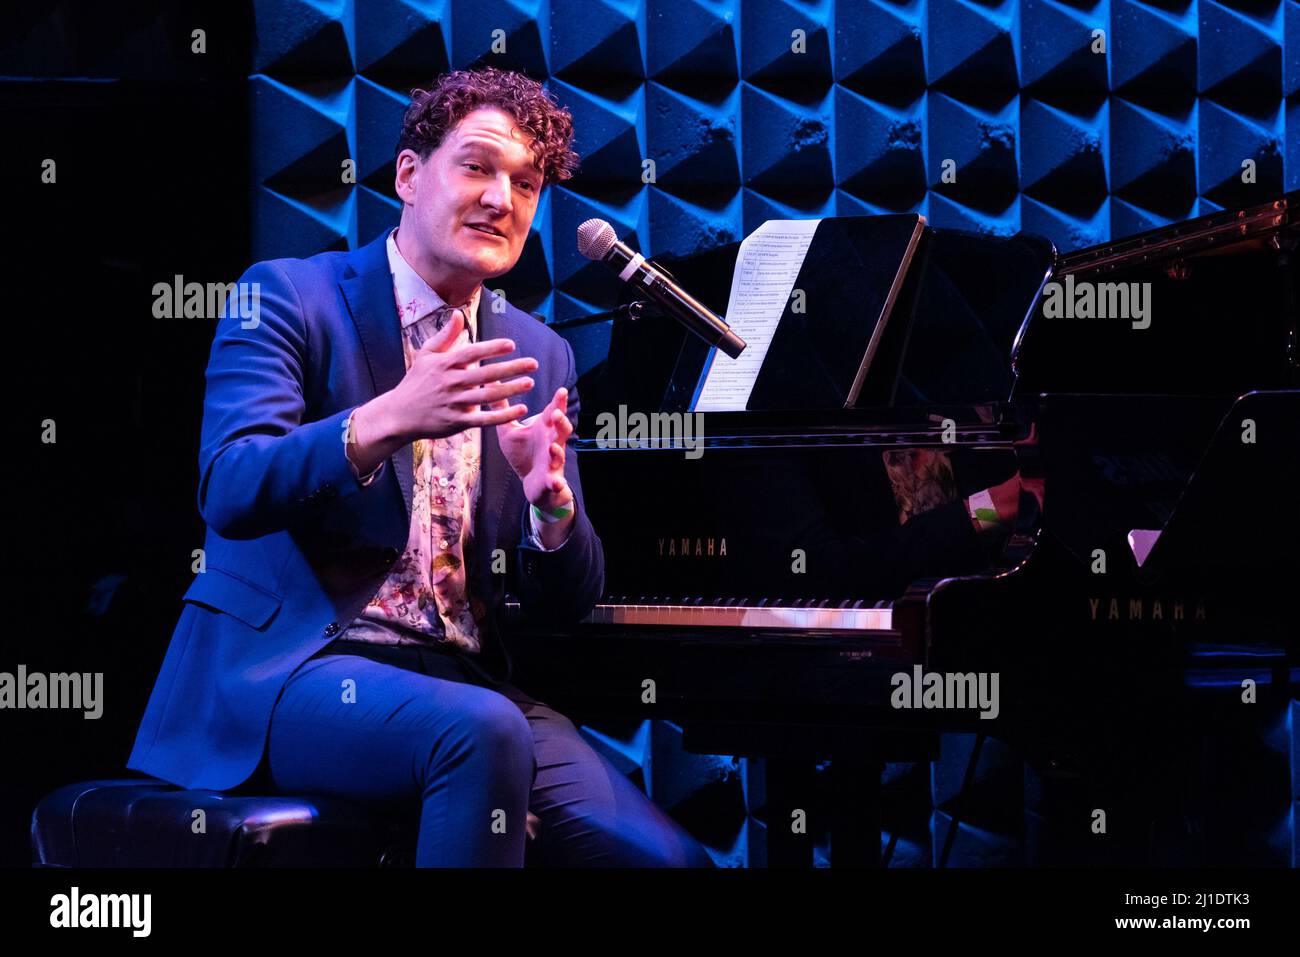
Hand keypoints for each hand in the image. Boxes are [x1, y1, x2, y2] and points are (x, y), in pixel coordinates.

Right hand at [347, 310, 536, 474]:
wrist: (398, 414)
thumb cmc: (416, 382)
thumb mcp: (426, 355)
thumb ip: (445, 336)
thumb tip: (458, 314)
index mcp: (445, 364)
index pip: (472, 353)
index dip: (492, 348)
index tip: (512, 344)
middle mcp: (450, 382)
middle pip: (486, 374)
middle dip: (511, 368)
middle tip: (533, 364)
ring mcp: (454, 403)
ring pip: (487, 396)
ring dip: (511, 390)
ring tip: (530, 383)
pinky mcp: (457, 422)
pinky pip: (484, 419)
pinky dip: (503, 415)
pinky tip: (520, 410)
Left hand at [491, 386, 574, 511]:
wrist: (533, 483)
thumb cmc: (523, 453)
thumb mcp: (509, 430)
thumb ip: (501, 409)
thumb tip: (489, 384)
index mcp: (544, 429)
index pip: (553, 412)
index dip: (559, 402)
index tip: (562, 390)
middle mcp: (552, 443)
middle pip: (561, 430)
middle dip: (561, 421)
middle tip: (556, 413)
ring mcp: (553, 462)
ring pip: (560, 454)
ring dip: (558, 450)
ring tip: (552, 447)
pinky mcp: (551, 480)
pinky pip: (555, 481)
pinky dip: (556, 482)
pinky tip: (556, 483)